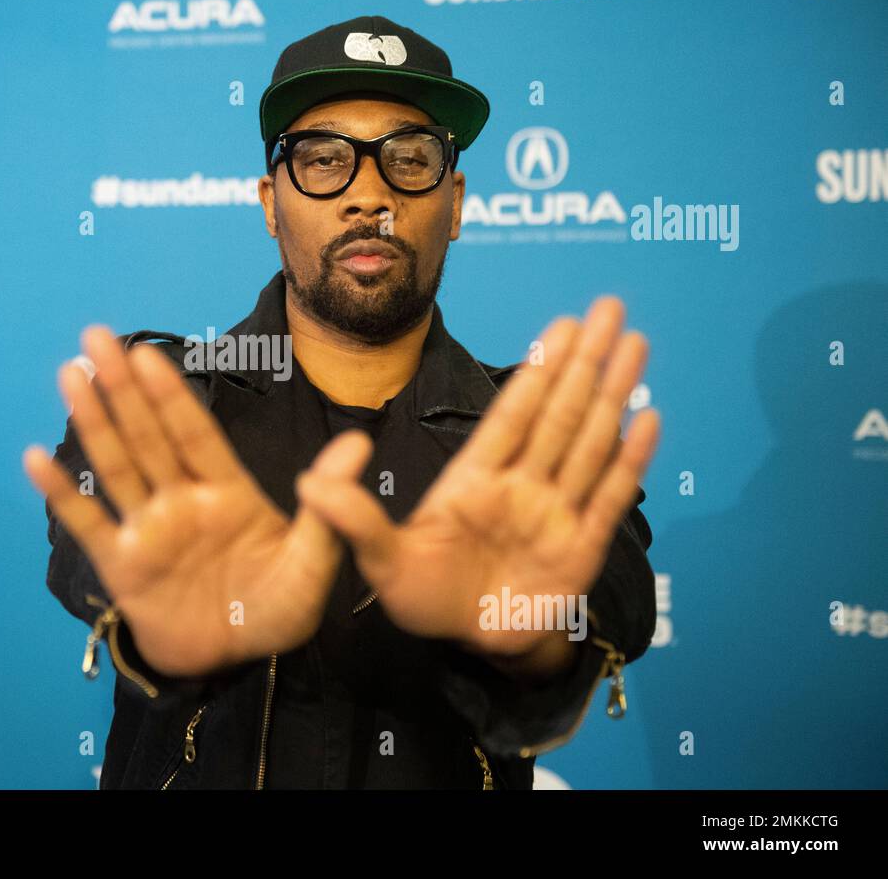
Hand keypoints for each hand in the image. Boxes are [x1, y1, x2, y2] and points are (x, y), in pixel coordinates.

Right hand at [24, 326, 369, 676]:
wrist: (240, 664)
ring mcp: (149, 529)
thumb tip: (360, 440)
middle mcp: (181, 500)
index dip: (169, 394)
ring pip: (117, 466)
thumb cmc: (278, 606)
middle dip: (123, 387)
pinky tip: (37, 458)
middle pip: (148, 435)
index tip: (148, 354)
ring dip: (93, 422)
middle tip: (96, 336)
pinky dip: (63, 494)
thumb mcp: (314, 559)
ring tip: (72, 375)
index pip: (194, 432)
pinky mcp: (123, 565)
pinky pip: (89, 524)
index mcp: (227, 491)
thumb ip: (327, 501)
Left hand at [295, 296, 660, 657]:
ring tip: (635, 344)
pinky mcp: (580, 550)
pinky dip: (629, 460)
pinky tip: (647, 418)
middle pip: (559, 414)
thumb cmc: (426, 597)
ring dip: (612, 394)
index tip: (559, 326)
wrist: (470, 646)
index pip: (511, 415)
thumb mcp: (382, 560)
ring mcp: (554, 515)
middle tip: (609, 308)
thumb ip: (354, 519)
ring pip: (589, 443)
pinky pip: (608, 498)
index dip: (537, 370)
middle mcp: (520, 487)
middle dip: (584, 362)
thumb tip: (306, 480)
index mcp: (474, 480)